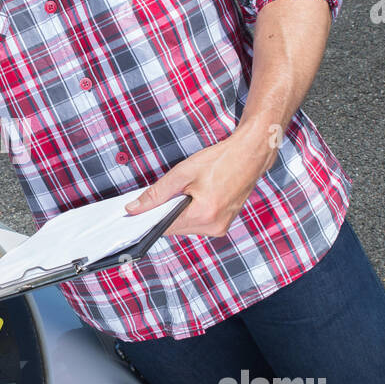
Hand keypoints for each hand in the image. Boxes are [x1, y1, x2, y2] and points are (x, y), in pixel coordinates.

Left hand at [123, 131, 276, 236]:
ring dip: (178, 213)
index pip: (165, 227)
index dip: (149, 219)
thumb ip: (156, 193)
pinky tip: (193, 198)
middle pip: (175, 228)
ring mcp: (221, 228)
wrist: (250, 154)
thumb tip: (134, 208)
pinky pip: (198, 224)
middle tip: (166, 193)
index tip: (138, 212)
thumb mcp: (183, 173)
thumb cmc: (220, 160)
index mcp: (204, 214)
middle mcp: (214, 227)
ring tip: (185, 192)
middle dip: (164, 214)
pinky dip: (190, 213)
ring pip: (186, 227)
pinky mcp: (224, 225)